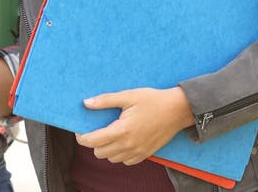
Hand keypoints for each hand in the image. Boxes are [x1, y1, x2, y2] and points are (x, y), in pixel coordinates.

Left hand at [75, 87, 194, 164]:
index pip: (93, 141)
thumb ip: (105, 100)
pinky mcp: (146, 154)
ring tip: (109, 135)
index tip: (80, 130)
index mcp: (121, 130)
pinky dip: (120, 154)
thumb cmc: (152, 100)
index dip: (81, 137)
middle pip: (99, 153)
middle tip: (95, 130)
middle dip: (93, 143)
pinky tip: (122, 142)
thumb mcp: (127, 96)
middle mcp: (129, 145)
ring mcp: (138, 151)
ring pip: (112, 159)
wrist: (178, 110)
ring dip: (106, 149)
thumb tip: (86, 103)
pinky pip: (126, 161)